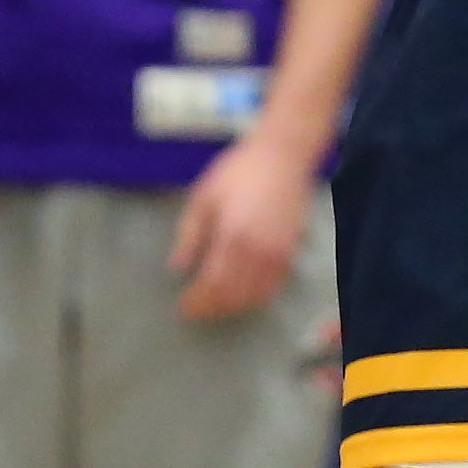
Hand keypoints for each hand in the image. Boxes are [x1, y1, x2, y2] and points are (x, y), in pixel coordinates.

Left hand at [170, 131, 317, 323]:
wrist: (282, 157)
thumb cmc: (238, 171)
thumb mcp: (204, 196)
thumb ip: (189, 234)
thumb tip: (177, 267)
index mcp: (232, 236)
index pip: (212, 284)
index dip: (197, 301)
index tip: (183, 307)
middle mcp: (257, 252)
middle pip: (232, 296)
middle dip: (211, 308)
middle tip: (195, 310)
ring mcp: (277, 255)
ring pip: (253, 297)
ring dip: (232, 307)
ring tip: (214, 306)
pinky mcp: (290, 254)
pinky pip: (272, 289)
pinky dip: (255, 299)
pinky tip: (241, 296)